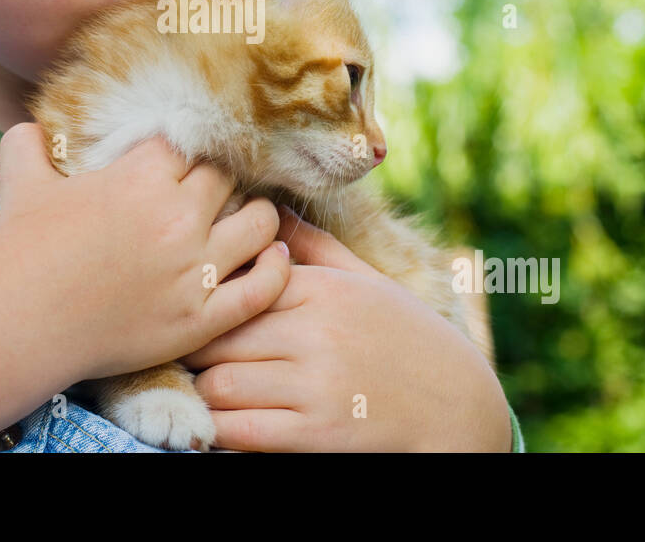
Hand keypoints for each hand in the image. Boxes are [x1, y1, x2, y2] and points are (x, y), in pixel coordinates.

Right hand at [0, 123, 291, 382]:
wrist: (12, 327)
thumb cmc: (15, 251)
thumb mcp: (21, 180)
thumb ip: (31, 141)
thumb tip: (36, 123)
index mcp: (140, 177)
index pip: (192, 144)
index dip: (189, 149)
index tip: (187, 159)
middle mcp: (176, 218)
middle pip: (229, 179)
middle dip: (223, 179)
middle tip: (218, 189)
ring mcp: (192, 271)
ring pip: (260, 225)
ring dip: (259, 216)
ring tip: (251, 217)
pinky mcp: (199, 320)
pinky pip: (263, 288)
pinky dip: (277, 268)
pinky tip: (275, 257)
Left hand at [183, 207, 511, 450]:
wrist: (460, 407)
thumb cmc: (409, 337)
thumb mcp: (368, 281)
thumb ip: (316, 246)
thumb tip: (271, 210)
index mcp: (323, 290)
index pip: (237, 286)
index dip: (207, 300)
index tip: (193, 307)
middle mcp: (316, 333)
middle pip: (218, 336)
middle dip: (196, 346)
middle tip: (184, 352)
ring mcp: (316, 385)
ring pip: (219, 384)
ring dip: (203, 389)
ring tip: (200, 387)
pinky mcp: (318, 434)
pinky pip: (240, 430)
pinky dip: (218, 428)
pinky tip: (219, 422)